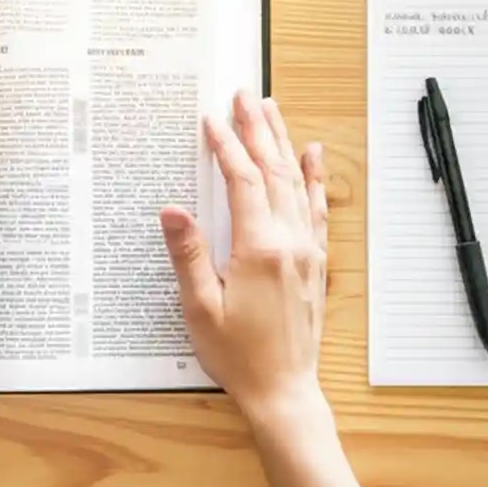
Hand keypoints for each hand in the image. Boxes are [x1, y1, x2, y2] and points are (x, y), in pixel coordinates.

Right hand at [160, 92, 328, 415]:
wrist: (283, 391)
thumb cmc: (238, 355)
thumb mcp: (201, 307)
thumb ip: (189, 255)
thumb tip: (172, 210)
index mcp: (260, 248)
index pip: (243, 182)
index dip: (226, 147)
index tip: (211, 119)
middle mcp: (290, 242)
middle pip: (274, 171)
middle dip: (257, 130)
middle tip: (243, 95)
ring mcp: (307, 251)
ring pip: (296, 183)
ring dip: (282, 143)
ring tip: (271, 110)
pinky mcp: (314, 263)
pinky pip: (316, 209)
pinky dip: (314, 178)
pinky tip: (312, 156)